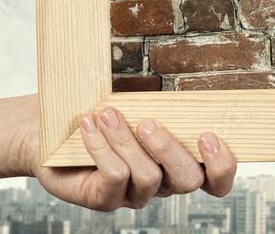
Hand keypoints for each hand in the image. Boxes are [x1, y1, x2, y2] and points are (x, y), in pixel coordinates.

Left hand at [23, 107, 236, 210]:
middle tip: (149, 122)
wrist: (52, 132)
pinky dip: (102, 147)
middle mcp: (164, 184)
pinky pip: (114, 176)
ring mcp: (135, 195)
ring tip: (108, 114)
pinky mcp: (106, 199)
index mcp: (181, 163)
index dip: (222, 166)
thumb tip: (186, 75)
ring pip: (148, 176)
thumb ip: (165, 103)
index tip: (209, 136)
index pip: (217, 181)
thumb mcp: (140, 105)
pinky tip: (90, 124)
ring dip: (126, 141)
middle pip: (188, 181)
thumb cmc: (105, 114)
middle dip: (171, 150)